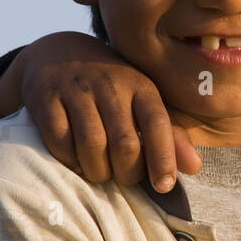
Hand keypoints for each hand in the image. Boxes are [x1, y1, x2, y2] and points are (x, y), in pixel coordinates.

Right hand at [0, 32, 200, 189]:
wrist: (58, 53)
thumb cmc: (112, 89)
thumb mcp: (143, 103)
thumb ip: (169, 135)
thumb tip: (195, 168)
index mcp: (141, 87)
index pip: (158, 124)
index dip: (163, 158)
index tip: (164, 186)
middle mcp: (110, 84)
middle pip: (124, 143)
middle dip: (127, 172)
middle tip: (124, 179)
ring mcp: (76, 88)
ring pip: (91, 144)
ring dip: (97, 171)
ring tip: (100, 173)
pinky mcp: (45, 96)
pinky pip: (58, 139)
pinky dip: (68, 159)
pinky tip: (74, 161)